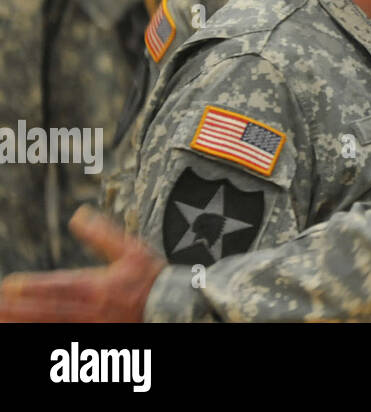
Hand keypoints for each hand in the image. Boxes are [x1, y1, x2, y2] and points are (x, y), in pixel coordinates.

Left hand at [0, 206, 164, 321]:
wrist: (174, 306)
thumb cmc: (153, 278)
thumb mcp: (131, 249)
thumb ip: (102, 234)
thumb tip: (79, 215)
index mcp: (97, 286)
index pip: (57, 286)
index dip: (31, 287)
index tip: (8, 284)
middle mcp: (91, 309)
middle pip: (46, 309)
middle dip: (18, 307)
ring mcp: (92, 325)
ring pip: (50, 324)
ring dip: (23, 321)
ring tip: (2, 319)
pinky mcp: (95, 336)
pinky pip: (64, 335)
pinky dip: (42, 330)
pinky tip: (28, 328)